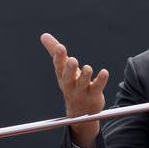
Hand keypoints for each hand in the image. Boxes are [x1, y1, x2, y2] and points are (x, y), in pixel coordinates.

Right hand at [40, 32, 108, 147]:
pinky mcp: (93, 95)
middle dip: (69, 68)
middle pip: (68, 76)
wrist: (80, 112)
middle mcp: (70, 84)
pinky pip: (97, 87)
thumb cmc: (71, 84)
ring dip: (84, 76)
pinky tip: (104, 72)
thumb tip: (44, 35)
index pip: (58, 66)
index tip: (60, 47)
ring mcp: (81, 91)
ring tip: (87, 68)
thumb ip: (54, 51)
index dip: (59, 57)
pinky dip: (100, 80)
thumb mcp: (62, 68)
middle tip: (72, 60)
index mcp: (62, 75)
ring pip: (82, 83)